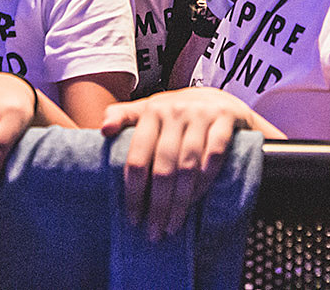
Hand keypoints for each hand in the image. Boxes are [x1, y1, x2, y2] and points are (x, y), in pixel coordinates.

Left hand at [101, 87, 257, 241]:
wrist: (219, 97)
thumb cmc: (178, 112)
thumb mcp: (150, 110)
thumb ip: (125, 117)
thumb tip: (103, 130)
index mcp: (152, 111)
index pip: (138, 157)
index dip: (134, 191)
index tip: (133, 218)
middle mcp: (175, 110)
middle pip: (163, 167)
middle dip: (158, 204)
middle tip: (155, 231)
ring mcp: (202, 113)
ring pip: (188, 164)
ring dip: (181, 199)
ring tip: (174, 224)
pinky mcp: (226, 117)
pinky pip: (215, 152)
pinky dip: (207, 176)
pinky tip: (199, 196)